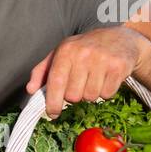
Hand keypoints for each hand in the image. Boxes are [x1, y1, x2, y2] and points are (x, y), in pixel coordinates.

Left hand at [25, 28, 150, 117]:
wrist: (120, 38)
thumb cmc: (84, 49)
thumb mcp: (60, 54)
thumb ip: (42, 71)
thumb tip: (30, 90)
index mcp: (66, 51)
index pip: (56, 83)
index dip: (52, 103)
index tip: (52, 113)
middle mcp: (83, 54)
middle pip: (73, 96)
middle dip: (75, 96)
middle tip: (80, 85)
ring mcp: (102, 60)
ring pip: (90, 97)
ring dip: (90, 94)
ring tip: (93, 79)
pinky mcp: (119, 67)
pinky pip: (107, 95)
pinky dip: (105, 92)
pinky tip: (105, 79)